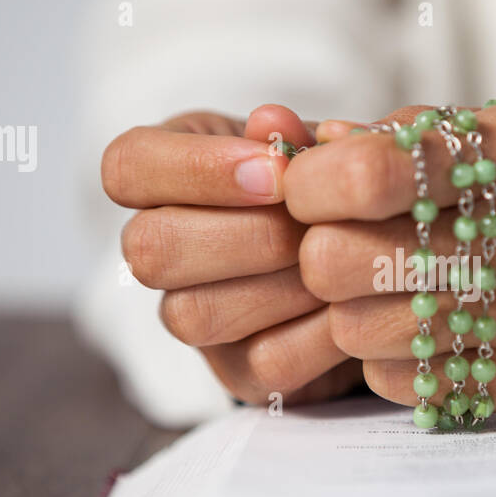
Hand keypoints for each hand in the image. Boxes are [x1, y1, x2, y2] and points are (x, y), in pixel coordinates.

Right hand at [100, 107, 362, 404]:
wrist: (368, 258)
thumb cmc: (326, 184)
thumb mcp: (316, 148)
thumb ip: (293, 136)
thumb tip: (271, 123)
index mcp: (163, 174)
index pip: (127, 167)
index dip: (195, 169)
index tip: (275, 170)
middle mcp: (158, 250)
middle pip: (149, 249)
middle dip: (246, 235)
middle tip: (314, 223)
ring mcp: (190, 317)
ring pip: (194, 314)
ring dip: (282, 285)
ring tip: (343, 260)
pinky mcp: (239, 373)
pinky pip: (265, 362)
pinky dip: (321, 332)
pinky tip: (357, 303)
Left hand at [285, 101, 495, 415]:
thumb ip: (430, 135)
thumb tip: (310, 148)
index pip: (361, 171)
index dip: (308, 186)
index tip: (312, 192)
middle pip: (337, 257)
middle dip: (321, 253)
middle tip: (347, 248)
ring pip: (358, 328)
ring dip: (356, 312)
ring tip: (397, 293)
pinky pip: (404, 381)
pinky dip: (395, 360)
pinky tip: (436, 336)